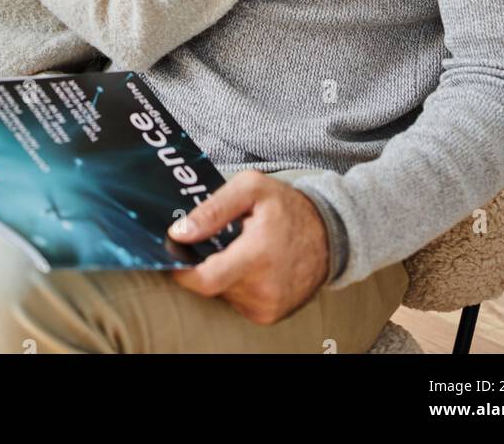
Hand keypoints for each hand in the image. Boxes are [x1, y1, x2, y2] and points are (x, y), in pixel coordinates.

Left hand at [168, 170, 328, 324]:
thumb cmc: (287, 206)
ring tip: (240, 248)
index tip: (174, 255)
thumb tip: (179, 233)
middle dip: (206, 262)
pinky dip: (237, 283)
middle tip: (217, 240)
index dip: (182, 272)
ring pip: (223, 293)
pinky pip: (238, 300)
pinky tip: (251, 264)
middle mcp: (263, 289)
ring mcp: (267, 306)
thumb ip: (212, 209)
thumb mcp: (251, 188)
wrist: (329, 234)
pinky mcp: (270, 315)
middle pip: (212, 284)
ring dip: (222, 273)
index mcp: (257, 256)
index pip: (205, 280)